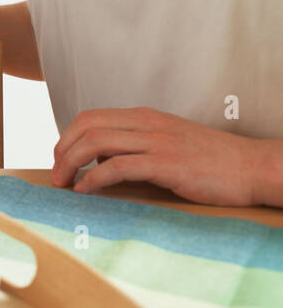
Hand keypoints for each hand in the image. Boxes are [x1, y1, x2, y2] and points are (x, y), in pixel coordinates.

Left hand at [52, 107, 263, 205]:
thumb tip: (101, 159)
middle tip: (55, 175)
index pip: (90, 118)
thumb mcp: (168, 143)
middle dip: (62, 150)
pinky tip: (85, 191)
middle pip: (86, 127)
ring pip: (96, 143)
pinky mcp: (166, 164)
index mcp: (144, 117)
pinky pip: (117, 167)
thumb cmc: (212, 161)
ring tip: (63, 184)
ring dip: (71, 164)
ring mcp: (156, 142)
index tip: (59, 160)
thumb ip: (135, 146)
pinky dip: (93, 178)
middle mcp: (146, 124)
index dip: (67, 137)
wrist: (252, 167)